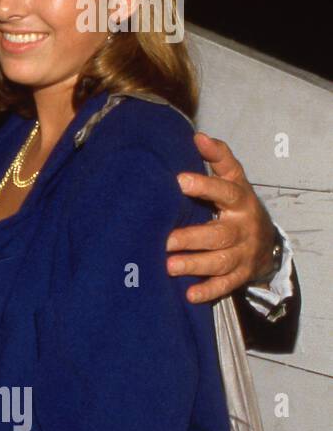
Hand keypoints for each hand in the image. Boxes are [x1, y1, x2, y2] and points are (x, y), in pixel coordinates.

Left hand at [168, 133, 277, 303]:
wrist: (266, 241)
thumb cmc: (237, 204)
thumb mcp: (234, 179)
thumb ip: (218, 158)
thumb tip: (198, 136)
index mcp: (240, 201)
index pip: (226, 192)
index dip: (205, 186)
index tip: (179, 181)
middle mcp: (242, 229)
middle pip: (219, 235)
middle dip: (192, 237)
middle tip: (165, 240)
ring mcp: (242, 254)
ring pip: (220, 262)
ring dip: (195, 265)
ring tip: (169, 266)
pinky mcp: (240, 275)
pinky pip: (225, 286)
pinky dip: (208, 291)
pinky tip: (189, 294)